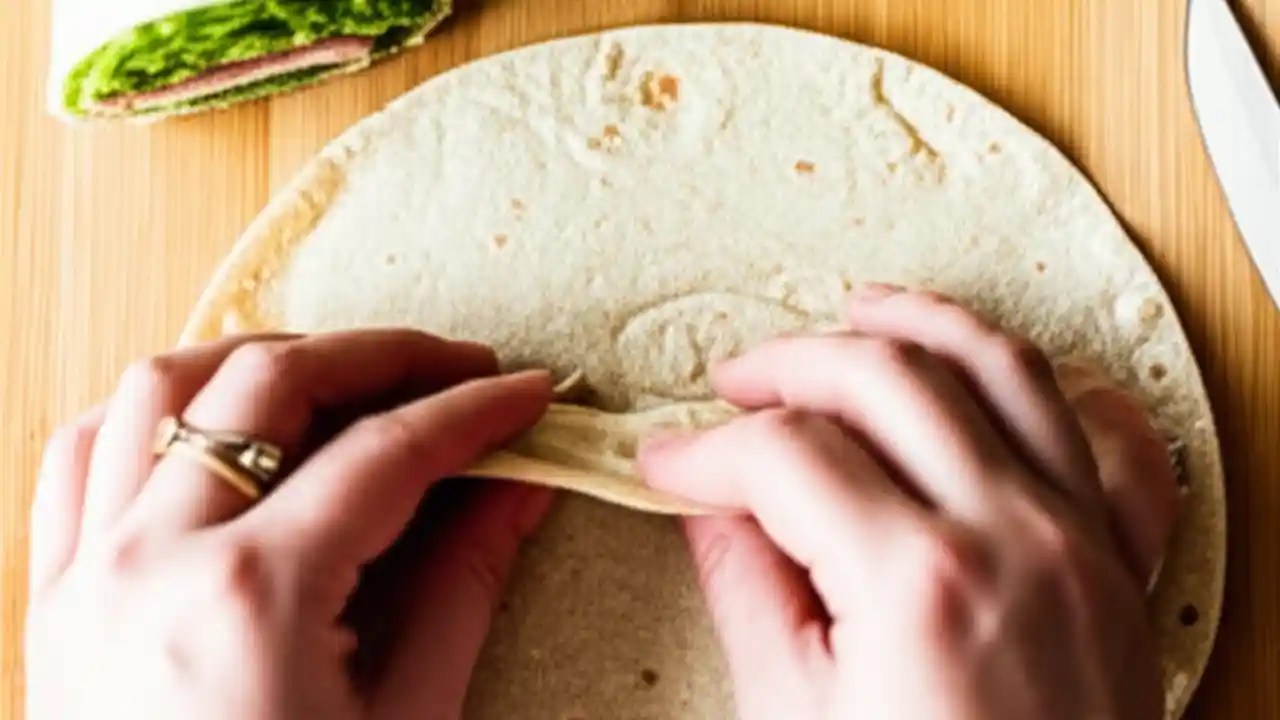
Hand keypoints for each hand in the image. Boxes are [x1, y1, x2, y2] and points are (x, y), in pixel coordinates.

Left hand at [26, 330, 554, 719]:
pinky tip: (217, 428)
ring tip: (339, 376)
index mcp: (253, 599)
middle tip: (455, 367)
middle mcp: (153, 559)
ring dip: (261, 359)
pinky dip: (153, 412)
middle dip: (380, 355)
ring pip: (159, 389)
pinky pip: (81, 453)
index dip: (474, 410)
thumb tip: (518, 485)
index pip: (388, 453)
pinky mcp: (54, 596)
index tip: (530, 393)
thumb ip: (464, 584)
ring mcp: (87, 571)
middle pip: (271, 384)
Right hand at [639, 287, 1178, 719]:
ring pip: (1003, 367)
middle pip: (886, 376)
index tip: (669, 461)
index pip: (786, 454)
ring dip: (919, 322)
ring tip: (855, 309)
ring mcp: (1082, 540)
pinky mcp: (1121, 563)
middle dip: (791, 364)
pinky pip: (1114, 440)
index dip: (708, 447)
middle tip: (735, 385)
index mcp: (918, 581)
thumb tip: (714, 507)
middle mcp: (1014, 536)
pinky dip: (1061, 389)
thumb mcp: (795, 716)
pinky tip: (1006, 378)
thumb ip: (749, 590)